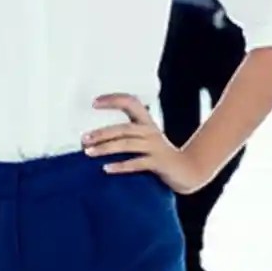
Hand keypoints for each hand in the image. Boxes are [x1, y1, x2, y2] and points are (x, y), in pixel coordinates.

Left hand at [84, 94, 207, 194]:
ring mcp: (155, 147)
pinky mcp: (158, 163)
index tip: (93, 102)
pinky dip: (120, 166)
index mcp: (147, 122)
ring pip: (127, 144)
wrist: (188, 171)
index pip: (130, 102)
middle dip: (102, 133)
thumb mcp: (146, 139)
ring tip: (89, 152)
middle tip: (84, 138)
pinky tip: (106, 168)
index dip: (113, 99)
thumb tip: (94, 136)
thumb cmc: (159, 155)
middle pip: (123, 128)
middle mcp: (150, 131)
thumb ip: (127, 134)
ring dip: (106, 148)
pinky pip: (137, 163)